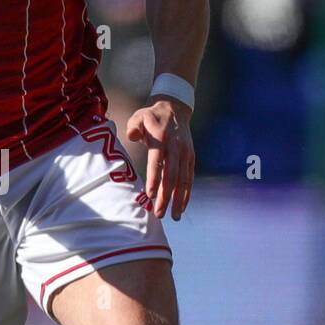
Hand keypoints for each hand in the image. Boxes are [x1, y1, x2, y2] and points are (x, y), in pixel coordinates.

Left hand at [125, 98, 193, 220]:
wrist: (175, 108)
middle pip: (171, 175)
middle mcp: (176, 147)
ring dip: (178, 199)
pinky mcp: (191, 158)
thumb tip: (134, 137)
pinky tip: (181, 207)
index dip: (154, 178)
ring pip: (183, 179)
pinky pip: (189, 178)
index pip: (158, 161)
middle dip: (166, 196)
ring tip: (172, 216)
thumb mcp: (139, 116)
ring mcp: (185, 153)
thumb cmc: (151, 116)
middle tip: (158, 213)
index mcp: (162, 137)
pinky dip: (186, 193)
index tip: (150, 194)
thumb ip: (134, 126)